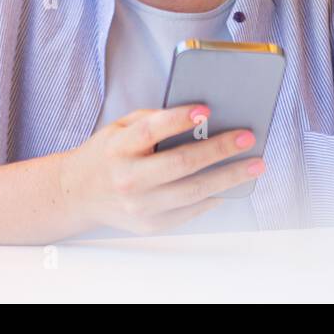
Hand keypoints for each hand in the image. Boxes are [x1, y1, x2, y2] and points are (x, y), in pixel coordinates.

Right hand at [59, 104, 264, 235]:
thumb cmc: (108, 154)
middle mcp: (128, 179)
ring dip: (229, 177)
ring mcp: (139, 207)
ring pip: (193, 192)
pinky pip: (190, 210)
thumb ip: (153, 120)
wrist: (78, 194)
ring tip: (254, 164)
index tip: (206, 109)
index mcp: (118, 148)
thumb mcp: (120, 127)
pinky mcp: (150, 225)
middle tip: (247, 138)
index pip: (152, 130)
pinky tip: (232, 184)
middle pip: (180, 164)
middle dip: (219, 149)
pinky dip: (214, 196)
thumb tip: (199, 117)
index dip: (179, 118)